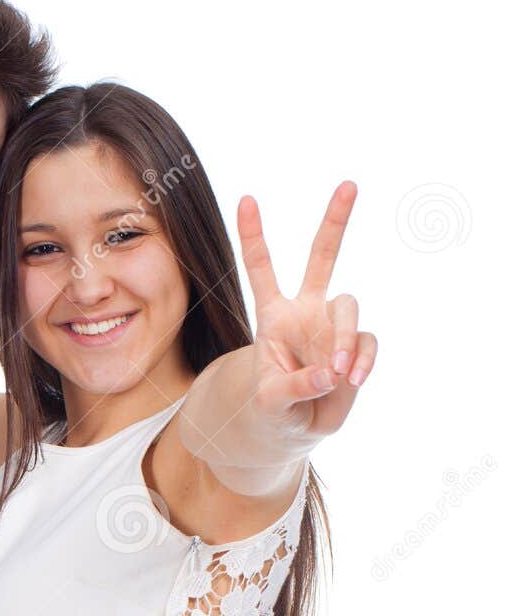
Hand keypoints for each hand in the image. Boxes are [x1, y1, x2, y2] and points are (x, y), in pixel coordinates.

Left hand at [237, 180, 377, 447]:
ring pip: (349, 307)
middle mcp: (305, 312)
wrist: (294, 431)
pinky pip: (367, 342)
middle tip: (349, 184)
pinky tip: (352, 380)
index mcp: (273, 317)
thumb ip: (295, 386)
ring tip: (339, 372)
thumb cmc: (272, 411)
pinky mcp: (356, 348)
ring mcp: (332, 328)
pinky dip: (363, 360)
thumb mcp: (271, 403)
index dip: (254, 236)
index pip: (261, 269)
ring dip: (345, 338)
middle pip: (322, 257)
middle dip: (335, 221)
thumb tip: (331, 372)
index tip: (247, 198)